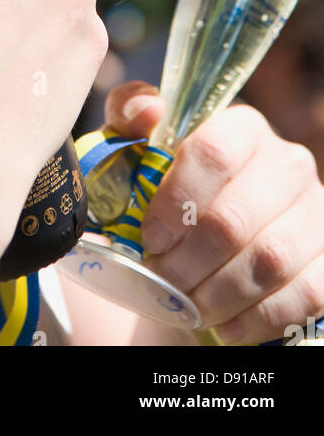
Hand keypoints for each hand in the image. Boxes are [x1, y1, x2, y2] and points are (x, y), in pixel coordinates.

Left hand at [103, 80, 323, 344]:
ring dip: (218, 294)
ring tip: (186, 306)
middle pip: (234, 218)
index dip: (177, 200)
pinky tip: (225, 324)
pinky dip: (257, 318)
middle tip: (160, 280)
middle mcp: (288, 165)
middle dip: (187, 262)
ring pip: (269, 261)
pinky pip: (304, 295)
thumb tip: (148, 111)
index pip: (214, 152)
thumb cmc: (171, 191)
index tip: (150, 237)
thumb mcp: (138, 143)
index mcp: (242, 128)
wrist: (211, 241)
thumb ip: (130, 111)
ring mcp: (315, 212)